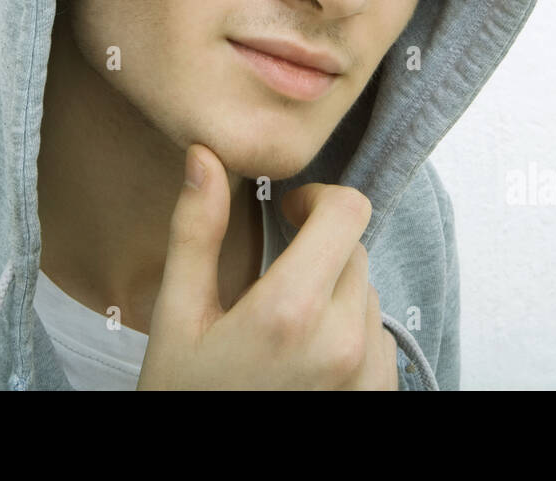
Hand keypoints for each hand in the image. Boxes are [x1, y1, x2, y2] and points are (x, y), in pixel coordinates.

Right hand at [136, 142, 398, 389]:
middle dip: (318, 249)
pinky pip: (378, 339)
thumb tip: (206, 155)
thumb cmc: (185, 399)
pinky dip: (349, 333)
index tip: (287, 214)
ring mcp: (367, 378)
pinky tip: (305, 358)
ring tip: (284, 326)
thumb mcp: (176, 318)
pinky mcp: (376, 400)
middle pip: (355, 250)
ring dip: (334, 291)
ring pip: (368, 293)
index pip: (348, 211)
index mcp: (290, 311)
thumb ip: (194, 231)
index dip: (317, 200)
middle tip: (272, 274)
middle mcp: (343, 343)